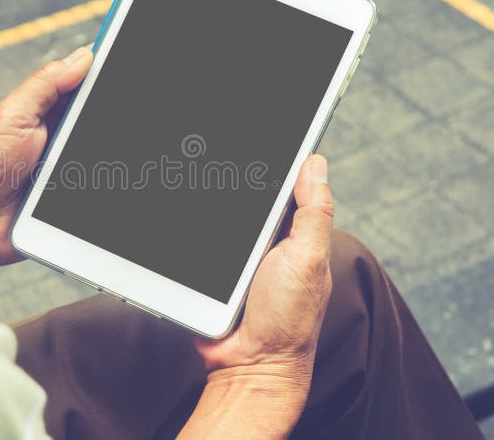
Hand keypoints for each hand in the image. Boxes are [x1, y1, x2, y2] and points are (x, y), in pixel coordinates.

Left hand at [0, 46, 93, 271]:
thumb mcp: (11, 115)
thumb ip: (45, 85)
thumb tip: (83, 56)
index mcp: (45, 110)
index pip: (84, 84)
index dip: (106, 70)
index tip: (131, 52)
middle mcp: (61, 136)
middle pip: (100, 116)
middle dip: (111, 110)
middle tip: (112, 117)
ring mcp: (70, 166)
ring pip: (106, 153)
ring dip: (108, 154)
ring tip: (85, 155)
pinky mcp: (75, 197)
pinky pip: (102, 184)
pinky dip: (108, 180)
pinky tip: (108, 176)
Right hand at [187, 155, 332, 437]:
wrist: (248, 364)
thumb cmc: (288, 319)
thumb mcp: (308, 258)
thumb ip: (314, 211)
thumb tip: (315, 163)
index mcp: (296, 232)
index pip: (288, 183)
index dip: (278, 157)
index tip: (264, 127)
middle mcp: (267, 240)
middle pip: (248, 194)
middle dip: (234, 176)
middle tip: (212, 150)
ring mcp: (238, 255)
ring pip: (222, 213)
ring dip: (208, 199)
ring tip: (191, 173)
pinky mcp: (212, 269)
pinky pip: (200, 240)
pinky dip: (189, 230)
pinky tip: (179, 211)